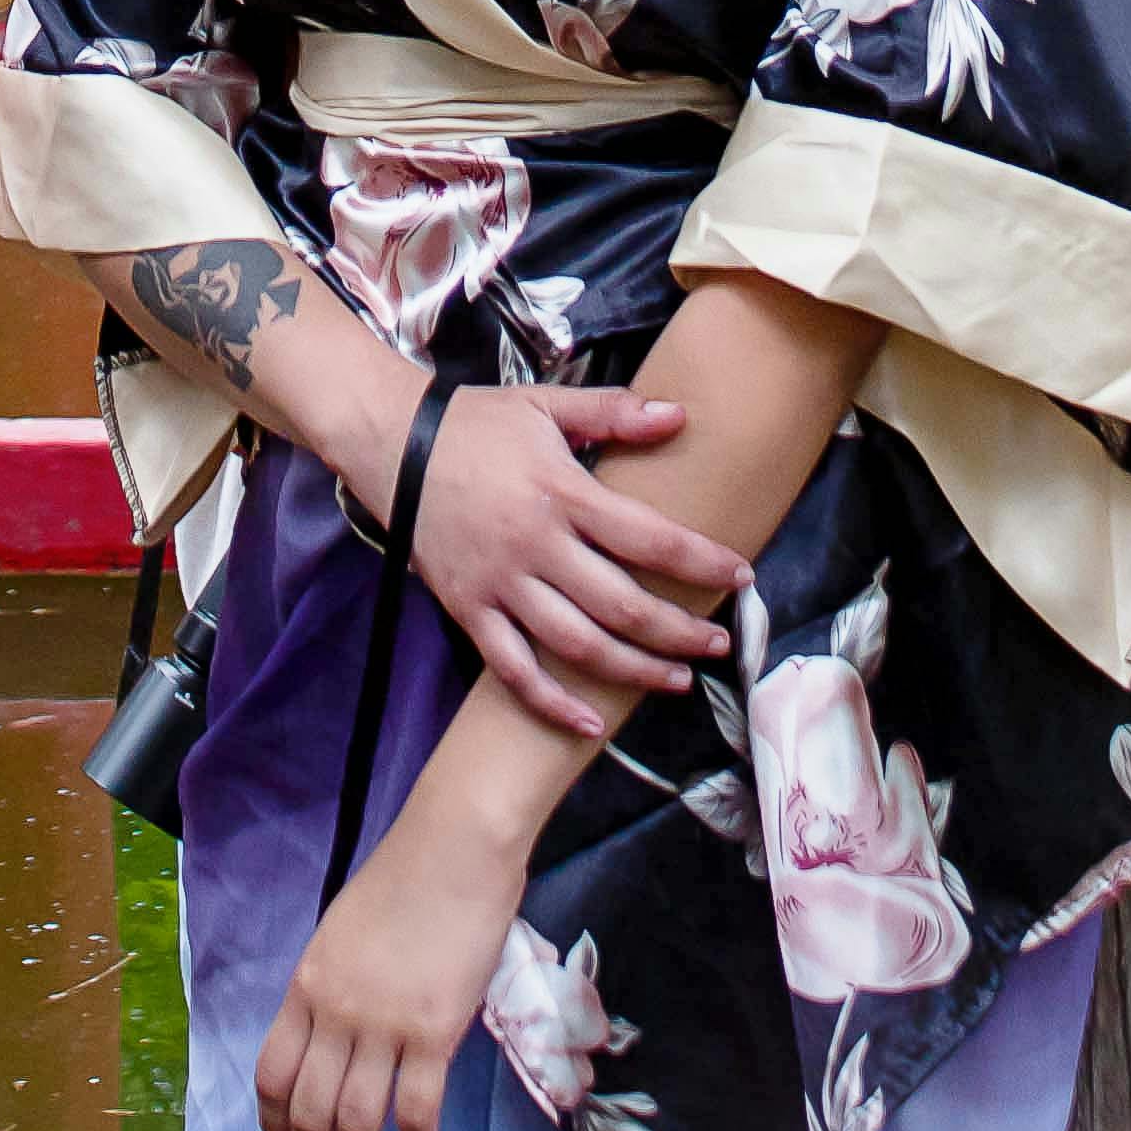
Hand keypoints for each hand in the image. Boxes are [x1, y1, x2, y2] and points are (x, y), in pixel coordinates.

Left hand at [256, 795, 523, 1130]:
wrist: (454, 844)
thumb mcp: (343, 930)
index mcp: (307, 982)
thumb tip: (334, 1037)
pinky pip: (416, 1114)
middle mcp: (335, 1010)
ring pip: (357, 1122)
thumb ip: (332, 986)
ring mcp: (383, 1024)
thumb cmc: (405, 875)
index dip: (274, 1122)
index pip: (272, 1072)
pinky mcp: (434, 1032)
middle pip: (310, 1109)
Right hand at [407, 381, 748, 736]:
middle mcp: (537, 546)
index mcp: (564, 493)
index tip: (741, 575)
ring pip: (579, 646)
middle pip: (624, 606)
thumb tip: (680, 414)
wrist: (390, 443)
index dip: (701, 561)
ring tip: (676, 680)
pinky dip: (552, 704)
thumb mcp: (545, 405)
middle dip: (680, 632)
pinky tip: (589, 725)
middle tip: (716, 644)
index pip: (650, 538)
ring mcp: (501, 584)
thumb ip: (613, 412)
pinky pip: (514, 670)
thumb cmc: (475, 422)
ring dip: (634, 671)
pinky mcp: (469, 610)